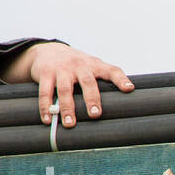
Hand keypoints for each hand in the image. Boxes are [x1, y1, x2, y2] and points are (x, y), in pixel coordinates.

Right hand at [7, 42, 134, 126]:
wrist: (49, 50)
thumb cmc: (78, 66)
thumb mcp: (93, 68)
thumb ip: (107, 81)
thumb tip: (127, 101)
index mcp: (95, 65)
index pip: (112, 70)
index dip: (121, 79)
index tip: (129, 89)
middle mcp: (80, 65)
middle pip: (87, 82)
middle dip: (92, 99)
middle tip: (95, 115)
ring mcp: (62, 69)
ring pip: (64, 89)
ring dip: (67, 107)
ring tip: (69, 124)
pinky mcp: (45, 73)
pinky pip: (45, 91)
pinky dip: (45, 107)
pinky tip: (48, 120)